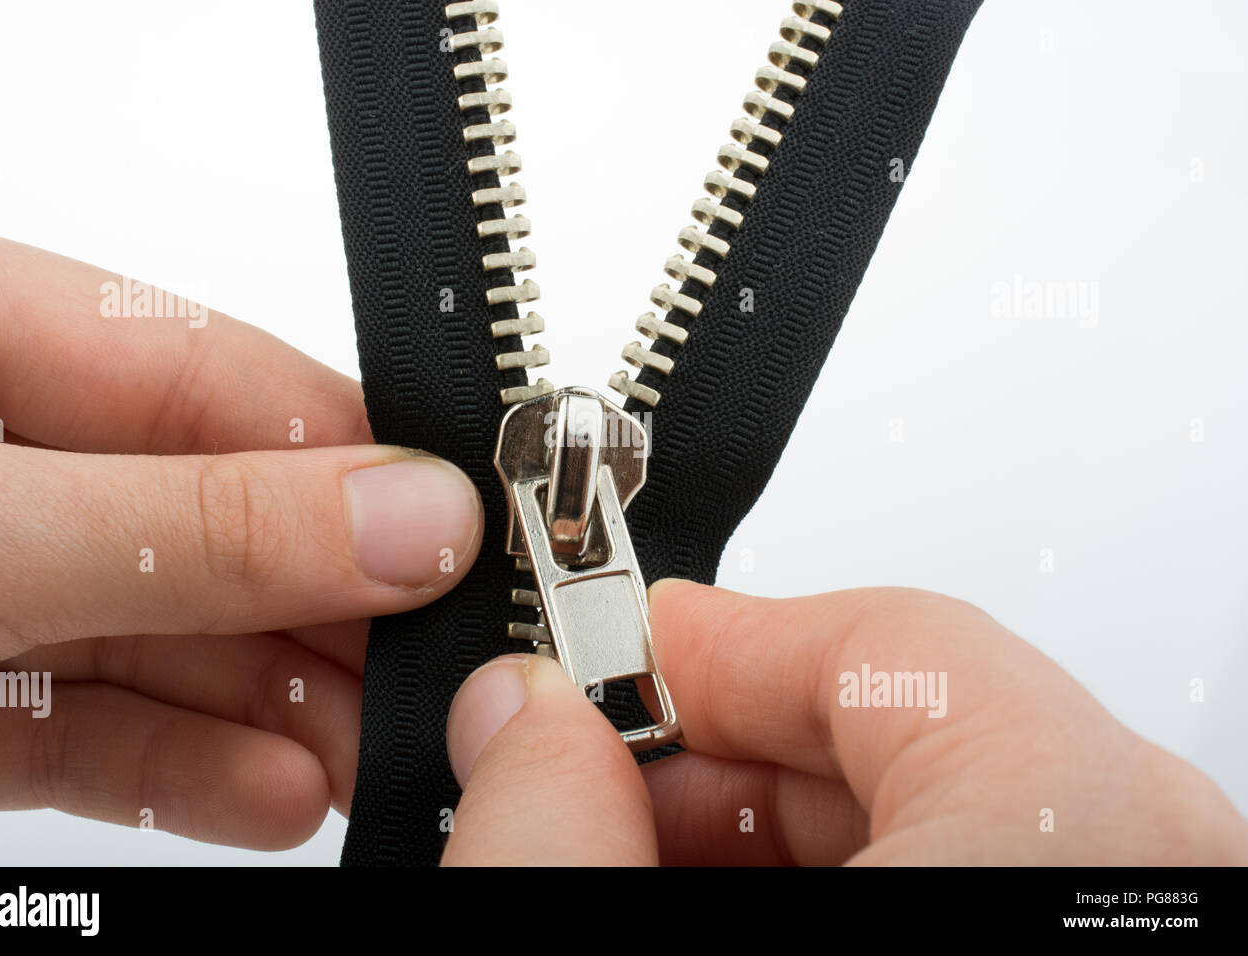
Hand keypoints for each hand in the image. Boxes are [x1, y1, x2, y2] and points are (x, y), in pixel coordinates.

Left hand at [0, 226, 482, 848]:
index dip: (357, 462)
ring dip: (275, 709)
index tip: (467, 538)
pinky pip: (95, 726)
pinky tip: (273, 788)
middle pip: (214, 521)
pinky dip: (185, 767)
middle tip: (438, 672)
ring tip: (369, 755)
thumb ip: (193, 527)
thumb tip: (412, 513)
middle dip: (326, 612)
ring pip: (168, 637)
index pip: (221, 378)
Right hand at [442, 579, 1247, 864]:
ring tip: (645, 861)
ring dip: (772, 833)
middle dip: (718, 754)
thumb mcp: (648, 944)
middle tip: (592, 792)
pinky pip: (977, 867)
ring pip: (937, 815)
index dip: (706, 638)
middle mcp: (1141, 864)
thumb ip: (562, 831)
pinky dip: (856, 874)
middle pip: (909, 731)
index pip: (883, 637)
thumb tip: (517, 720)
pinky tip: (745, 903)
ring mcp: (1132, 897)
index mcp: (1069, 832)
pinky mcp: (1094, 927)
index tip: (599, 659)